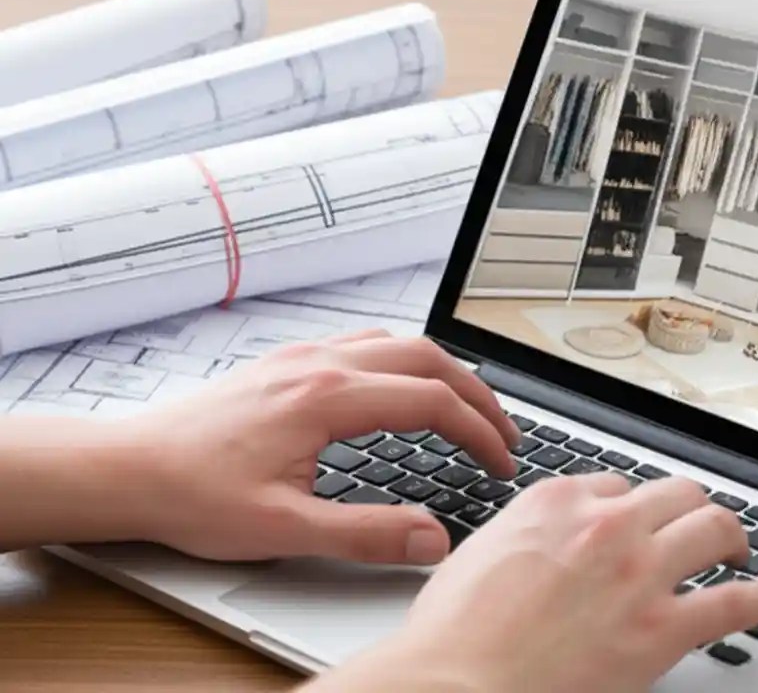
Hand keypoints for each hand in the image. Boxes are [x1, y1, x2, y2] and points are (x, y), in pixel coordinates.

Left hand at [124, 329, 519, 564]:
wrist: (128, 469)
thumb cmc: (194, 495)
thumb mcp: (285, 529)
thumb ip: (366, 535)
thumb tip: (432, 539)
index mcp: (328, 397)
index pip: (433, 401)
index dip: (479, 433)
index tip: (499, 463)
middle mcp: (321, 364)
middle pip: (428, 357)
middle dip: (477, 395)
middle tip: (503, 433)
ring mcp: (303, 357)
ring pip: (399, 342)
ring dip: (443, 372)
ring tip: (467, 409)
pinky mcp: (288, 363)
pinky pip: (366, 343)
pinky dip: (405, 362)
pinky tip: (403, 389)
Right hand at [310, 474, 757, 692]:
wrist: (453, 685)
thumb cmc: (451, 636)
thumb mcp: (480, 554)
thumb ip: (526, 536)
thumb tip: (545, 543)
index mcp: (556, 502)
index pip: (614, 483)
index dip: (627, 506)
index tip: (632, 522)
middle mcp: (606, 525)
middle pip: (674, 494)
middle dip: (688, 508)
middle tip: (696, 525)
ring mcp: (640, 573)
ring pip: (712, 528)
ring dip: (731, 535)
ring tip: (738, 549)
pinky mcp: (663, 628)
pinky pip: (737, 601)